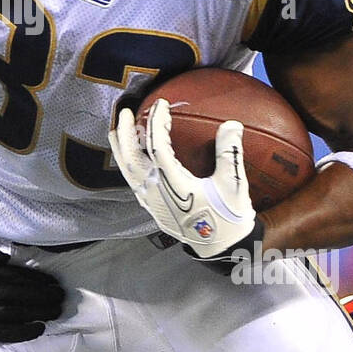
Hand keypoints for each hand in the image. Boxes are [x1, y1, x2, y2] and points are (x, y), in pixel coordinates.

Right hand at [0, 245, 64, 351]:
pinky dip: (19, 331)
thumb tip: (7, 257)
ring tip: (54, 312)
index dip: (32, 279)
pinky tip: (36, 328)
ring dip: (34, 313)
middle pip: (11, 294)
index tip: (52, 282)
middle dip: (39, 296)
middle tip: (60, 297)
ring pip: (6, 313)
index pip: (6, 275)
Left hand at [108, 98, 257, 259]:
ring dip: (121, 148)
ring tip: (118, 129)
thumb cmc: (227, 216)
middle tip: (127, 111)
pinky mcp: (151, 208)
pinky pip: (132, 181)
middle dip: (126, 133)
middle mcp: (157, 193)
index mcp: (176, 185)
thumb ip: (230, 153)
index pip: (158, 147)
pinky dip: (127, 163)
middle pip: (132, 158)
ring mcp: (151, 202)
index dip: (157, 123)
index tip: (161, 104)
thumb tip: (231, 124)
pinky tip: (129, 155)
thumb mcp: (234, 184)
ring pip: (127, 171)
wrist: (221, 247)